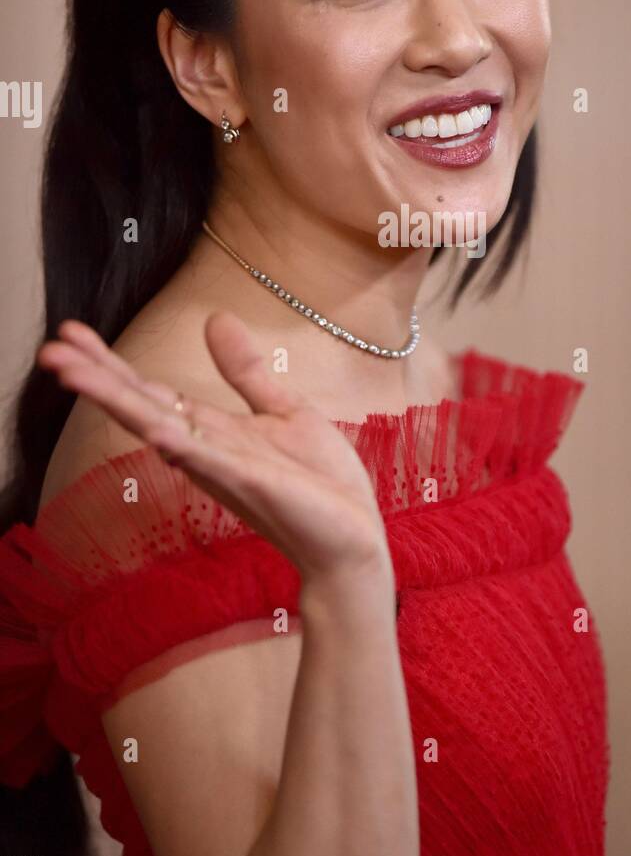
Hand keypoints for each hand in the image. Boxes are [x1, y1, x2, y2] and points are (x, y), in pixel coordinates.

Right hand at [37, 312, 391, 584]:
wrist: (354, 537)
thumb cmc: (320, 483)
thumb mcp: (284, 409)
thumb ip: (245, 371)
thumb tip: (215, 318)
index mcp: (211, 431)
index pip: (149, 392)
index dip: (109, 364)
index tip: (70, 333)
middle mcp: (205, 450)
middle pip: (140, 407)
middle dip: (95, 378)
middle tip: (50, 349)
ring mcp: (224, 468)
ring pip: (159, 429)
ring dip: (117, 401)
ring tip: (73, 375)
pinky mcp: (252, 484)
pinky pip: (209, 461)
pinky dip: (180, 445)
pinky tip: (153, 429)